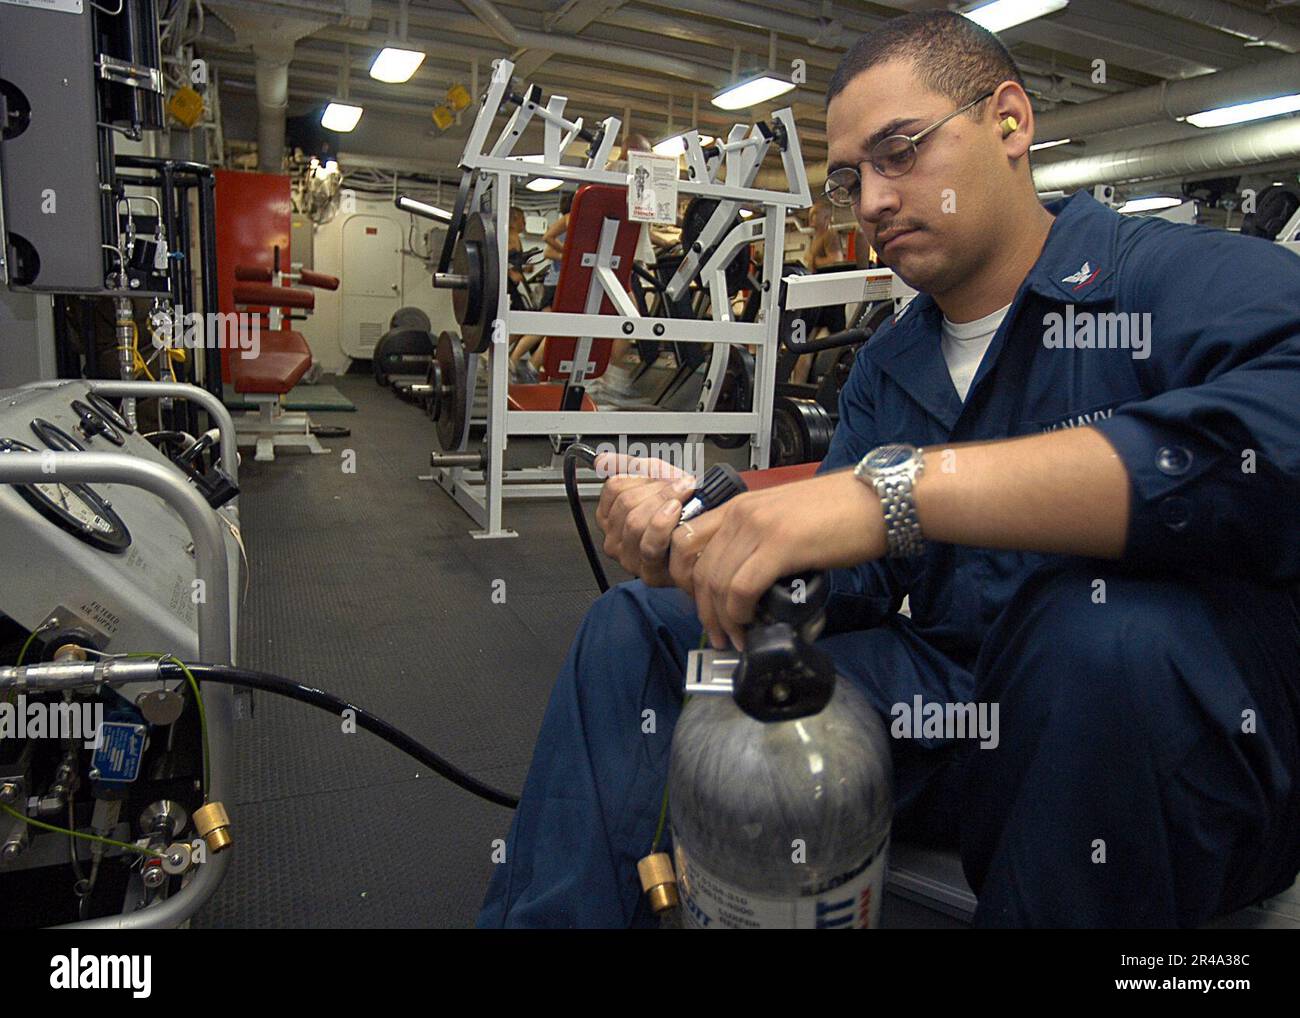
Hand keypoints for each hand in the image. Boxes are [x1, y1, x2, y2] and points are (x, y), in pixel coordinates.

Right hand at [594, 452, 696, 584]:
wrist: (709, 530)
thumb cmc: (685, 507)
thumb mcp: (657, 478)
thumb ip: (628, 467)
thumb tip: (601, 460)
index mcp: (610, 516)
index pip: (614, 487)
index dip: (641, 477)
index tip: (663, 475)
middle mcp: (615, 539)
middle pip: (625, 504)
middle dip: (657, 491)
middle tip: (679, 486)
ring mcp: (629, 558)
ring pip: (635, 522)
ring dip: (663, 504)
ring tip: (683, 497)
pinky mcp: (648, 572)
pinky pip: (649, 544)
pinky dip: (664, 524)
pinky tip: (677, 512)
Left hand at [669, 469, 885, 649]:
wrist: (881, 499)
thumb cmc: (843, 512)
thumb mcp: (786, 520)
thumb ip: (760, 542)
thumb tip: (748, 584)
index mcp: (739, 506)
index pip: (686, 541)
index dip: (687, 581)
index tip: (705, 606)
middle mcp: (741, 513)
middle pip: (696, 567)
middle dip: (702, 609)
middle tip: (719, 633)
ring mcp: (758, 527)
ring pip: (716, 581)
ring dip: (721, 618)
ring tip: (736, 638)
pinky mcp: (780, 545)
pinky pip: (741, 587)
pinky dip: (740, 614)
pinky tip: (750, 625)